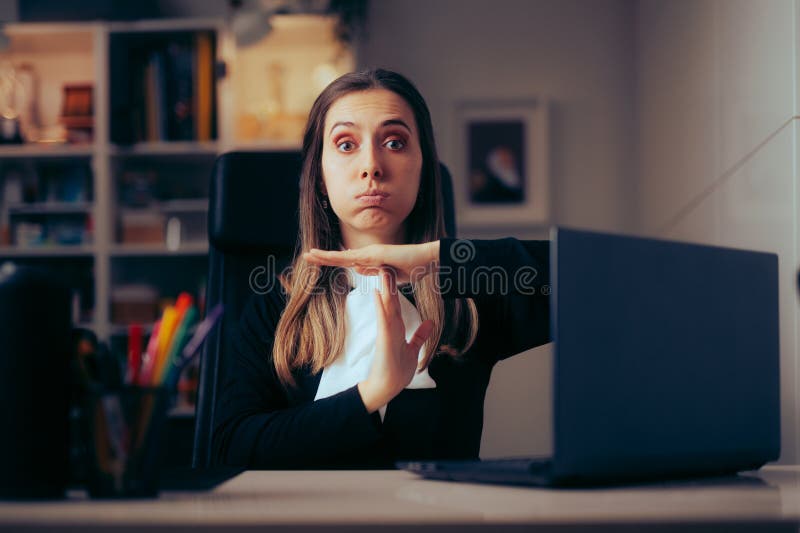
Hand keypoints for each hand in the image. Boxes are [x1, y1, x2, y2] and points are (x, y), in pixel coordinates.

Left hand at [303, 241, 439, 284]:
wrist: (426, 260)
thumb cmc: (411, 268)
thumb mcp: (389, 275)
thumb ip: (374, 272)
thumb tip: (359, 269)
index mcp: (370, 260)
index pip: (347, 261)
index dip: (332, 260)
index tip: (319, 260)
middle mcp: (368, 254)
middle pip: (341, 256)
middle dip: (323, 257)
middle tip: (306, 255)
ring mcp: (371, 253)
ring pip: (343, 256)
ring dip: (325, 256)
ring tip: (309, 254)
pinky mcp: (376, 254)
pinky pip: (353, 258)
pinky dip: (338, 257)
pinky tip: (326, 257)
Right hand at [357, 267, 434, 413]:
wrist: (385, 388)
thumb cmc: (397, 371)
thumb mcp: (413, 350)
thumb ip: (420, 335)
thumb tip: (430, 322)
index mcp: (396, 328)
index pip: (396, 304)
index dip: (397, 288)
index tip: (396, 272)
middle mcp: (389, 327)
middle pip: (390, 300)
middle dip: (389, 282)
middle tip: (386, 262)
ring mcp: (385, 332)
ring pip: (385, 306)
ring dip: (384, 288)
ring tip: (382, 270)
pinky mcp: (384, 339)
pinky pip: (383, 320)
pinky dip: (381, 307)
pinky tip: (378, 294)